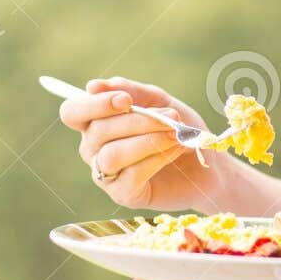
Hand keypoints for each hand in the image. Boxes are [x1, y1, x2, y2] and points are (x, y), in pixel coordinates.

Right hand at [59, 76, 223, 210]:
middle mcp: (94, 149)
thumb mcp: (160, 102)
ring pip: (111, 154)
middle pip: (97, 131)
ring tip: (175, 134)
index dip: (94, 105)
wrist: (207, 163)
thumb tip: (93, 85)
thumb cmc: (178, 128)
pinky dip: (156, 159)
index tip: (126, 101)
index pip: (73, 112)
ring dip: (148, 140)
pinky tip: (175, 149)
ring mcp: (106, 174)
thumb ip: (132, 92)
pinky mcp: (124, 194)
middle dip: (137, 121)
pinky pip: (130, 175)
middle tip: (171, 115)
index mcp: (95, 122)